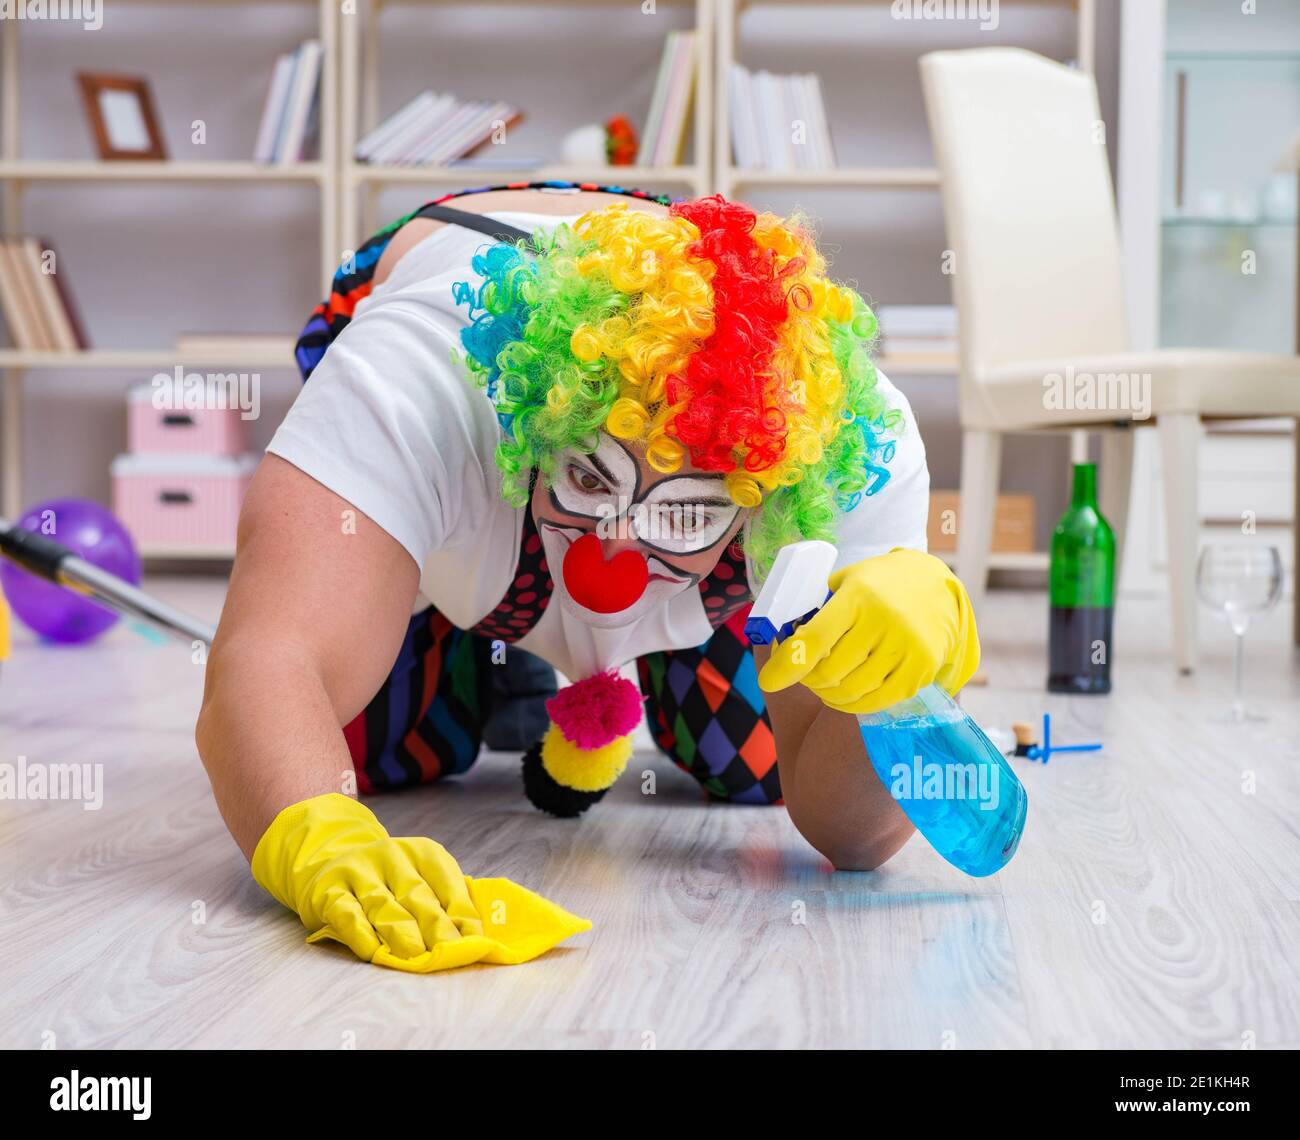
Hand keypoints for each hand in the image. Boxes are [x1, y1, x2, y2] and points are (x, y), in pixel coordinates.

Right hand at [251, 793, 589, 971]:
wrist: (327, 857)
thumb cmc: (387, 879)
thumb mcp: (418, 876)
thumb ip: (445, 900)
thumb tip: (480, 936)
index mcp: (421, 852)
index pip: (448, 881)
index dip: (463, 911)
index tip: (477, 939)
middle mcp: (391, 856)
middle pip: (418, 895)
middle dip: (437, 926)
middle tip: (450, 952)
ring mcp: (358, 872)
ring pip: (384, 905)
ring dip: (403, 933)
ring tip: (418, 956)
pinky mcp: (329, 891)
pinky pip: (347, 914)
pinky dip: (362, 935)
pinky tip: (375, 952)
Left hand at [757, 548, 979, 715]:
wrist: (937, 587)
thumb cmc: (878, 584)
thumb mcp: (845, 582)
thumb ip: (814, 607)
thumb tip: (778, 636)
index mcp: (858, 595)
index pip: (815, 640)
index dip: (787, 665)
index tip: (768, 680)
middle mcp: (885, 621)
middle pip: (830, 673)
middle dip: (807, 679)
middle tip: (802, 674)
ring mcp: (907, 647)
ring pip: (852, 691)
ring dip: (828, 694)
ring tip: (824, 683)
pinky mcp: (922, 669)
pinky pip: (878, 701)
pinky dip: (854, 704)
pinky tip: (845, 695)